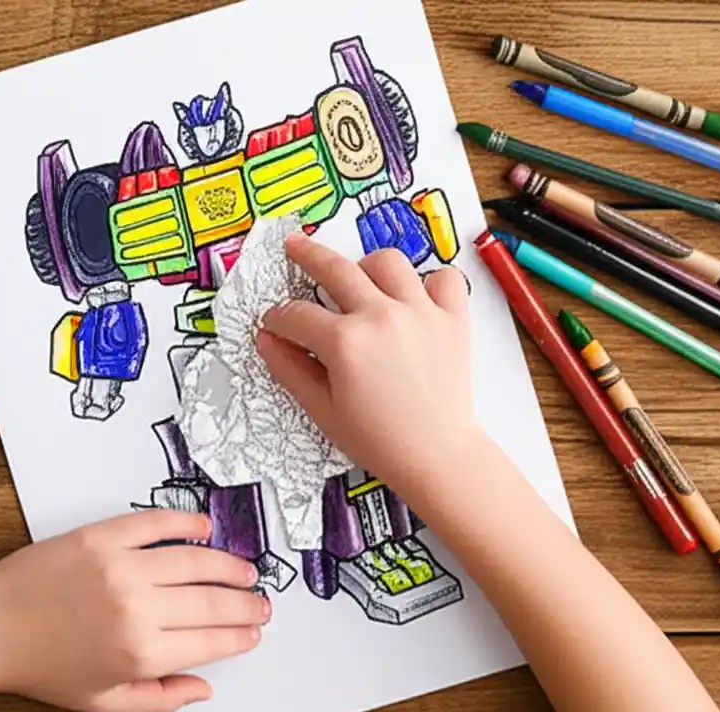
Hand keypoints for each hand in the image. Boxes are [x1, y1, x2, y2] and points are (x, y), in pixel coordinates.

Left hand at [0, 511, 267, 711]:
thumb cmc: (39, 666)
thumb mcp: (102, 701)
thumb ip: (160, 699)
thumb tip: (204, 687)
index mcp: (140, 652)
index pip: (212, 641)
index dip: (241, 635)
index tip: (254, 631)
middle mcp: (137, 607)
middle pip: (213, 601)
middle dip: (246, 603)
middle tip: (261, 602)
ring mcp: (120, 567)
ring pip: (196, 560)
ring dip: (229, 565)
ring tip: (244, 570)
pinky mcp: (100, 536)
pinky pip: (155, 523)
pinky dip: (186, 522)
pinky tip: (204, 528)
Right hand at [259, 233, 477, 499]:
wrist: (437, 457)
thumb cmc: (378, 440)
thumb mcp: (322, 410)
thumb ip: (290, 369)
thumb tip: (266, 338)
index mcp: (344, 342)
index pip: (296, 314)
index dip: (277, 318)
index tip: (274, 323)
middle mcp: (381, 316)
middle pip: (334, 268)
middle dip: (306, 255)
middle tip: (293, 247)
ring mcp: (420, 312)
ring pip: (387, 262)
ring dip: (367, 267)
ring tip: (360, 280)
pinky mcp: (453, 318)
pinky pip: (443, 277)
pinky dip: (429, 282)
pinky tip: (414, 298)